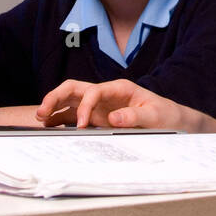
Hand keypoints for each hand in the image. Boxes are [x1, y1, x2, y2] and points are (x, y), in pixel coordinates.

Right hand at [36, 78, 198, 130]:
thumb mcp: (156, 116)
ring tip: (40, 120)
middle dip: (56, 97)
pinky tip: (50, 127)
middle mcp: (106, 94)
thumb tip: (114, 118)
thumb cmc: (167, 116)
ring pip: (70, 100)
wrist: (174, 122)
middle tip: (41, 113)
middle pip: (74, 88)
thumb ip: (136, 115)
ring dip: (54, 107)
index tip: (80, 125)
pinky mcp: (98, 118)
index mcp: (120, 88)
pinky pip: (75, 115)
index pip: (93, 92)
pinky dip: (61, 119)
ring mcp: (100, 106)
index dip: (84, 107)